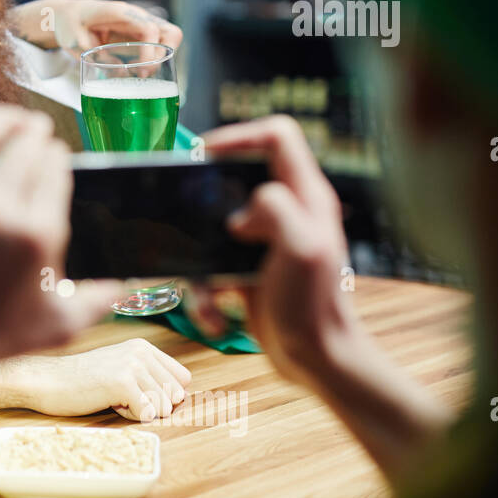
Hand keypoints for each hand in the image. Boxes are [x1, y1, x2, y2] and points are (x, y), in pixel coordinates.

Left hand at [0, 102, 121, 378]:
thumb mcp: (62, 325)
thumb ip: (100, 298)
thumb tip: (132, 282)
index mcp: (38, 236)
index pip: (54, 168)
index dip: (57, 155)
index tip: (54, 155)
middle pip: (22, 145)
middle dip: (35, 131)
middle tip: (36, 130)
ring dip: (0, 118)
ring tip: (7, 119)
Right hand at [0, 339, 191, 419]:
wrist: (48, 382)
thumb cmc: (82, 381)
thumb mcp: (120, 371)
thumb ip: (150, 378)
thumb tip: (180, 398)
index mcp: (143, 347)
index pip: (182, 379)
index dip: (163, 394)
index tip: (136, 393)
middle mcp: (140, 351)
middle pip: (175, 396)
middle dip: (152, 404)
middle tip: (121, 397)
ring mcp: (132, 365)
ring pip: (162, 407)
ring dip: (139, 411)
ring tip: (113, 398)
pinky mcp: (122, 382)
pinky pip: (147, 414)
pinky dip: (130, 417)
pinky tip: (110, 404)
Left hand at [11, 0, 183, 58]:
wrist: (71, 15)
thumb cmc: (70, 25)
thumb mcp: (73, 40)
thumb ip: (93, 55)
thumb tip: (118, 69)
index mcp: (120, 13)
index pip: (148, 29)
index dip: (149, 51)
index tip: (139, 70)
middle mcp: (136, 17)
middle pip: (171, 32)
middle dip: (162, 57)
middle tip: (142, 74)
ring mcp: (142, 24)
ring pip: (171, 38)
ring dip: (162, 59)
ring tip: (140, 73)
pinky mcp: (142, 34)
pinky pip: (161, 45)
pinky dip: (156, 60)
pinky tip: (136, 70)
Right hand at [198, 115, 357, 387]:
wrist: (316, 362)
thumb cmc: (315, 307)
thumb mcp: (302, 248)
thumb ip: (275, 210)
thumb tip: (238, 214)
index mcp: (305, 197)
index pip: (277, 137)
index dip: (240, 135)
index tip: (204, 154)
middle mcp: (287, 213)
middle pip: (235, 178)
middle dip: (203, 200)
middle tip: (182, 211)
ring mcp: (265, 242)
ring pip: (214, 227)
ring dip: (198, 262)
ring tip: (204, 294)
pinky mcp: (248, 270)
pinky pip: (211, 267)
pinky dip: (204, 293)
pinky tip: (213, 317)